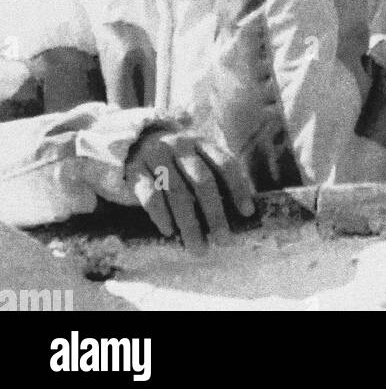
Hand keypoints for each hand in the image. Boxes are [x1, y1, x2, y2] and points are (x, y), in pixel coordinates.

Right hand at [125, 127, 255, 251]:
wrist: (135, 141)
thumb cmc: (176, 159)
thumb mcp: (197, 157)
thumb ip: (215, 176)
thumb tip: (241, 213)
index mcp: (202, 143)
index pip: (225, 163)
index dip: (238, 187)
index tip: (247, 213)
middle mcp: (181, 146)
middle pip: (202, 180)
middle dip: (215, 213)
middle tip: (223, 240)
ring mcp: (157, 156)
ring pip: (177, 192)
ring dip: (189, 223)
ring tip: (198, 248)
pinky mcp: (136, 170)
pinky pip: (150, 194)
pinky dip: (161, 215)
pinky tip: (169, 232)